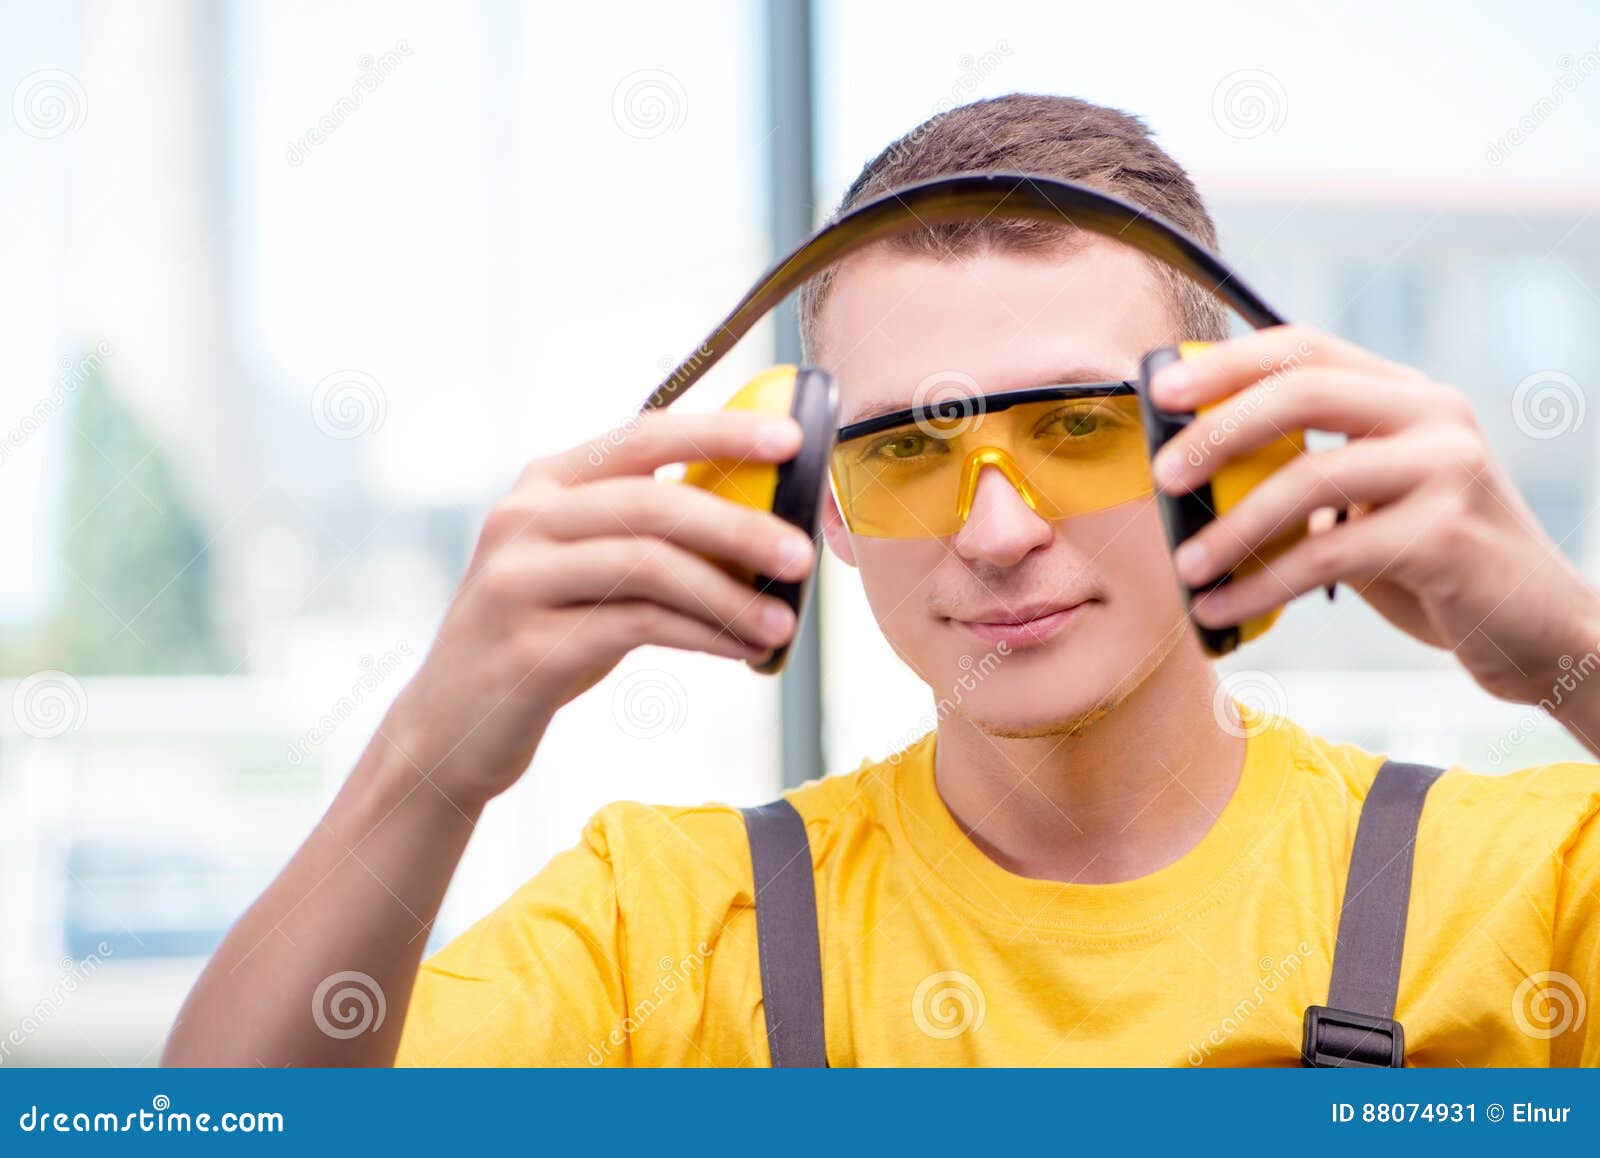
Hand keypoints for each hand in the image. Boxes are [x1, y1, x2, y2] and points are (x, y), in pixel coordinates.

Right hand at [381, 409, 814, 807]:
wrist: (452, 725)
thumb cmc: (545, 636)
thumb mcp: (586, 569)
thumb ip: (648, 535)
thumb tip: (766, 522)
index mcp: (547, 482)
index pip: (643, 436)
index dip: (720, 432)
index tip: (790, 440)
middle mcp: (524, 518)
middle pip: (651, 502)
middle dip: (739, 525)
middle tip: (801, 555)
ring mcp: (518, 580)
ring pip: (648, 567)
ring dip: (729, 594)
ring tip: (782, 623)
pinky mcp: (527, 645)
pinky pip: (637, 627)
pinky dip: (703, 635)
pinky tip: (742, 650)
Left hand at [1148, 325, 1599, 707]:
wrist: (1537, 629)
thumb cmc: (1430, 562)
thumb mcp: (1367, 500)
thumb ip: (1302, 470)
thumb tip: (1187, 466)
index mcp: (1406, 395)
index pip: (1305, 348)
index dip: (1226, 362)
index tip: (1161, 388)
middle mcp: (1434, 416)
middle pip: (1304, 392)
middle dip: (1219, 430)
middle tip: (1164, 474)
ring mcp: (1448, 470)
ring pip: (1310, 479)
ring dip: (1232, 528)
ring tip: (1185, 568)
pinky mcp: (1447, 536)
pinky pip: (1328, 554)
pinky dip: (1261, 584)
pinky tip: (1221, 608)